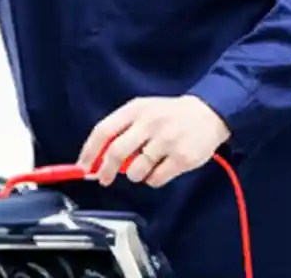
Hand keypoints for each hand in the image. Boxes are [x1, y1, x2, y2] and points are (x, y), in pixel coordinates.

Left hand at [77, 95, 230, 188]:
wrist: (208, 113)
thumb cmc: (167, 115)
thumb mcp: (141, 111)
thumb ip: (120, 130)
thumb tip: (96, 158)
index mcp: (134, 110)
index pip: (103, 131)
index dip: (89, 151)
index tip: (83, 166)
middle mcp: (149, 124)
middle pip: (116, 153)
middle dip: (105, 170)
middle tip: (104, 179)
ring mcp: (167, 141)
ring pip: (136, 170)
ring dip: (134, 175)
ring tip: (143, 166)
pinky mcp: (182, 158)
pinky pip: (156, 179)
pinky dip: (152, 180)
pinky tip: (159, 169)